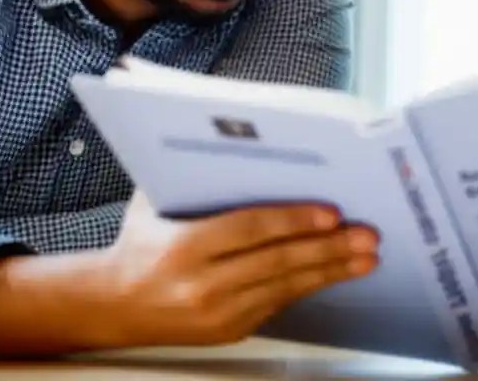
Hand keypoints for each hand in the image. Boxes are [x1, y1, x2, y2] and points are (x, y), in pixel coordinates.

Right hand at [98, 192, 379, 346]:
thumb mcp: (154, 203)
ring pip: (285, 289)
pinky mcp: (230, 331)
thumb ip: (195, 179)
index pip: (249, 230)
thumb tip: (242, 145)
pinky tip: (335, 273)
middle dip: (328, 249)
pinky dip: (309, 286)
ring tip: (365, 257)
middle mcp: (201, 284)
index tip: (331, 214)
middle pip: (277, 262)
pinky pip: (279, 304)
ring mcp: (217, 313)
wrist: (111, 305)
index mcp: (184, 247)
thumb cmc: (139, 244)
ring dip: (330, 271)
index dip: (293, 222)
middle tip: (366, 236)